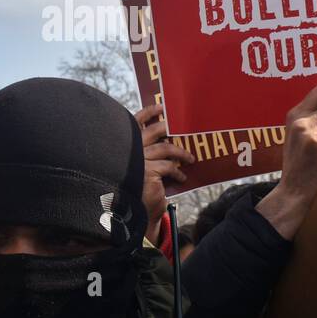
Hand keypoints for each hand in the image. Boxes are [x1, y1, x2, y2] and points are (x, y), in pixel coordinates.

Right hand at [135, 104, 194, 239]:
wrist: (133, 211)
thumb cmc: (139, 186)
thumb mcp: (142, 164)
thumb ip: (147, 149)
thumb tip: (167, 133)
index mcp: (125, 144)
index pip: (135, 121)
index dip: (149, 111)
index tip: (163, 106)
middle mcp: (130, 149)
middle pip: (153, 130)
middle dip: (170, 127)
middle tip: (184, 128)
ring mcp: (138, 160)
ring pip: (165, 148)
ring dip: (181, 153)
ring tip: (191, 158)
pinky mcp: (148, 171)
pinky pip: (169, 166)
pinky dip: (178, 172)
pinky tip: (182, 177)